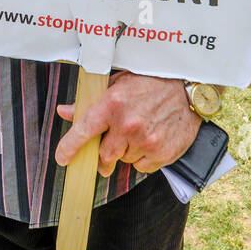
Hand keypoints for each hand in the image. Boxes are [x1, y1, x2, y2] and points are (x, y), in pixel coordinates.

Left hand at [55, 72, 201, 176]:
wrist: (188, 88)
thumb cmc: (151, 82)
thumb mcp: (118, 83)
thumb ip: (90, 101)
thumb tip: (64, 111)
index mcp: (113, 105)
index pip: (83, 131)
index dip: (69, 148)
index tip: (62, 159)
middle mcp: (128, 125)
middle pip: (104, 154)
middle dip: (104, 154)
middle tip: (111, 145)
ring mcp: (146, 142)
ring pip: (125, 160)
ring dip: (127, 152)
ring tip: (140, 132)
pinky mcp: (162, 154)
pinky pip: (143, 167)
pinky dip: (144, 158)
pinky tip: (152, 139)